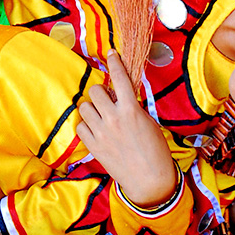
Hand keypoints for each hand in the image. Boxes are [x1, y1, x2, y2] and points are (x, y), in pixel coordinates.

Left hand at [76, 51, 177, 208]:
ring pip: (84, 107)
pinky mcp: (93, 146)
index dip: (114, 62)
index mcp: (131, 110)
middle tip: (108, 101)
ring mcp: (101, 133)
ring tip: (101, 117)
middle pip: (95, 91)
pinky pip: (80, 126)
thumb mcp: (148, 122)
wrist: (149, 180)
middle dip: (101, 93)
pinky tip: (96, 131)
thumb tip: (119, 96)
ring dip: (92, 109)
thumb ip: (131, 107)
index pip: (120, 77)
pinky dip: (86, 126)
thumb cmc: (154, 151)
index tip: (111, 54)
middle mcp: (113, 118)